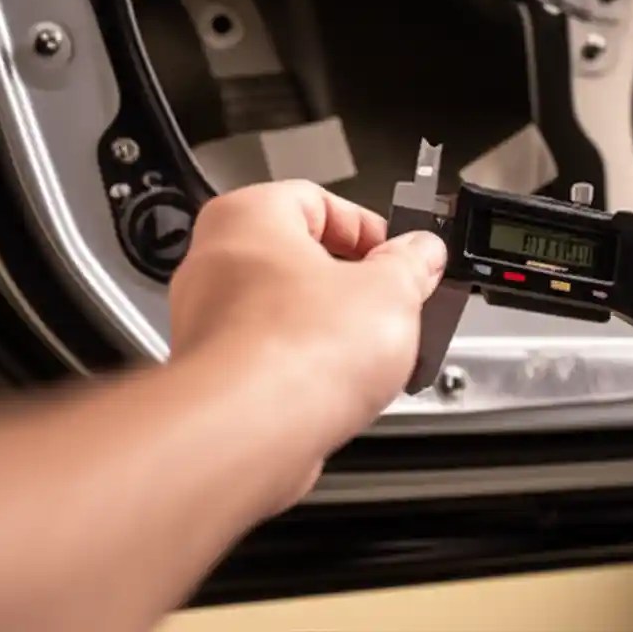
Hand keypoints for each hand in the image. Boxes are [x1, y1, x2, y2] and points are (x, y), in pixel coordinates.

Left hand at [167, 181, 445, 504]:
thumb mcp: (392, 292)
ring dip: (334, 331)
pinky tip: (339, 390)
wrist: (250, 433)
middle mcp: (216, 263)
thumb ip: (413, 264)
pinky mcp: (217, 378)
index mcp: (249, 216)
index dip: (371, 229)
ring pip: (289, 313)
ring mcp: (209, 323)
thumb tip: (423, 253)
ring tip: (373, 353)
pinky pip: (275, 360)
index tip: (404, 255)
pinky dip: (308, 371)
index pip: (320, 199)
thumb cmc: (294, 351)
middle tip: (396, 301)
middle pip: (304, 259)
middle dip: (356, 284)